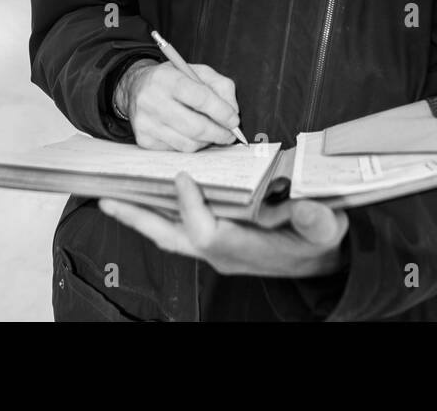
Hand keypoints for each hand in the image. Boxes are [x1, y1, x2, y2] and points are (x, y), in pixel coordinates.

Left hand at [99, 172, 349, 277]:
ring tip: (114, 195)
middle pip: (171, 238)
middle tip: (107, 198)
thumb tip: (307, 208)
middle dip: (139, 219)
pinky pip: (181, 229)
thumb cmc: (323, 243)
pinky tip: (151, 196)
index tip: (183, 176)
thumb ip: (318, 221)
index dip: (190, 206)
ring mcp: (217, 250)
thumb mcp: (328, 230)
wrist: (324, 261)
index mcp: (245, 250)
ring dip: (143, 216)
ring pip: (171, 235)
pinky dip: (161, 213)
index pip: (205, 232)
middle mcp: (223, 254)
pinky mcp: (218, 243)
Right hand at [116, 60, 240, 151]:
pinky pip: (178, 150)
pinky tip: (193, 135)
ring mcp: (146, 123)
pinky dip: (191, 145)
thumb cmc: (172, 80)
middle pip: (195, 126)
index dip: (222, 112)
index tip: (234, 120)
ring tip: (212, 134)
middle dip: (219, 133)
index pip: (200, 98)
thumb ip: (221, 86)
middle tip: (230, 134)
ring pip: (188, 143)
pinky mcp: (144, 140)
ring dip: (207, 141)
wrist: (136, 88)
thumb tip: (232, 112)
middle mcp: (152, 100)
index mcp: (166, 78)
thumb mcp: (197, 72)